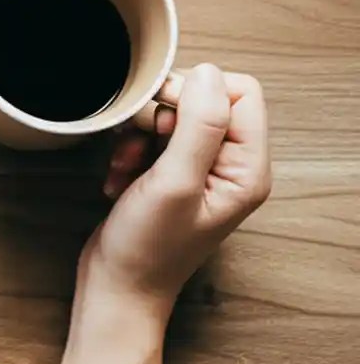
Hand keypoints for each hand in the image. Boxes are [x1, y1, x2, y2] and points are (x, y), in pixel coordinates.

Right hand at [82, 63, 271, 318]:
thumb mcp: (174, 182)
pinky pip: (154, 140)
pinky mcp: (171, 178)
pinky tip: (120, 178)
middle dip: (162, 116)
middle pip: (205, 102)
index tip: (161, 112)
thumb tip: (208, 74)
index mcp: (247, 169)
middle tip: (139, 144)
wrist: (116, 289)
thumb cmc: (147, 250)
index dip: (197, 92)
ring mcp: (200, 174)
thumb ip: (199, 125)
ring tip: (125, 165)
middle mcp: (231, 168)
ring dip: (140, 134)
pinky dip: (131, 152)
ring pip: (174, 119)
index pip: (240, 93)